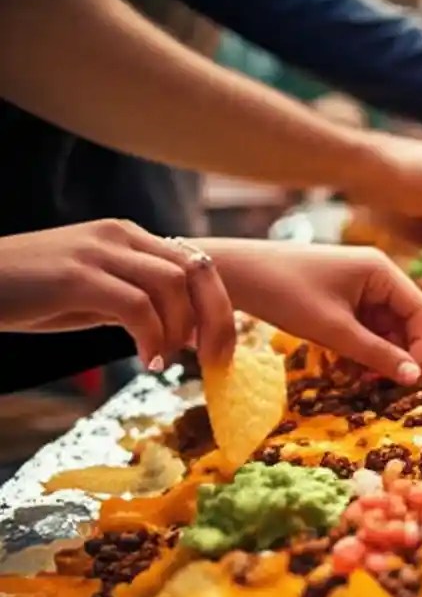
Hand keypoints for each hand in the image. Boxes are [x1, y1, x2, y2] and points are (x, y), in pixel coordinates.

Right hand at [0, 220, 235, 367]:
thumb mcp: (91, 293)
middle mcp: (120, 235)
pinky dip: (152, 339)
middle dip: (216, 320)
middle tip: (215, 361)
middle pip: (196, 272)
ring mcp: (98, 252)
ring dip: (181, 332)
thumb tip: (181, 329)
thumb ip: (134, 300)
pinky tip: (148, 361)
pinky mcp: (77, 276)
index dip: (218, 306)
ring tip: (167, 359)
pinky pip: (137, 308)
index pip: (197, 264)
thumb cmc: (27, 293)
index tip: (220, 346)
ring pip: (172, 288)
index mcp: (128, 235)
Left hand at [206, 241, 421, 384]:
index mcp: (382, 271)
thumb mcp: (335, 330)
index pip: (421, 312)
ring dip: (378, 354)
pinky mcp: (340, 297)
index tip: (410, 380)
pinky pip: (363, 326)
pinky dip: (360, 347)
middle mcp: (376, 275)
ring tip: (363, 378)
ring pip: (383, 326)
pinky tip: (347, 366)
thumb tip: (413, 379)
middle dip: (397, 353)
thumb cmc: (285, 293)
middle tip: (382, 384)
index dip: (421, 347)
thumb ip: (377, 355)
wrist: (234, 273)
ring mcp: (357, 285)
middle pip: (404, 320)